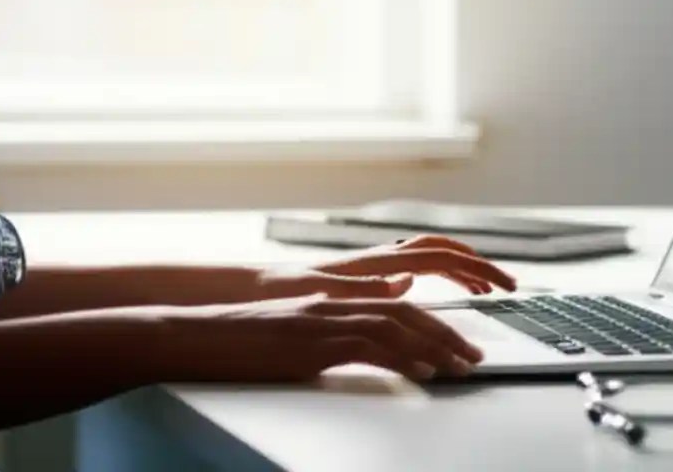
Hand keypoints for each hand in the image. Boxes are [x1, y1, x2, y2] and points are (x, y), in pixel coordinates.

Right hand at [163, 295, 483, 382]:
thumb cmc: (239, 342)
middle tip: (473, 358)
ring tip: (461, 367)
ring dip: (434, 346)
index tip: (457, 346)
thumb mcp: (295, 335)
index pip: (395, 309)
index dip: (432, 325)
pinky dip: (401, 357)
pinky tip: (422, 370)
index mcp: (330, 302)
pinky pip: (368, 345)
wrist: (199, 336)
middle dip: (446, 335)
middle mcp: (332, 304)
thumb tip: (365, 344)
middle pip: (405, 314)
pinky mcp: (312, 341)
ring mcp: (323, 320)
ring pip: (395, 326)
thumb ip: (332, 334)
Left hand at [258, 235, 516, 299]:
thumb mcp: (328, 293)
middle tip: (507, 284)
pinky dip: (443, 275)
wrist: (266, 286)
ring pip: (435, 256)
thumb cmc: (292, 290)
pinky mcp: (373, 272)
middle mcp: (384, 256)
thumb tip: (408, 281)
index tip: (503, 284)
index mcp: (381, 261)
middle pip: (445, 249)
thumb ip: (368, 287)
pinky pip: (420, 267)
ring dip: (463, 269)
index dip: (477, 268)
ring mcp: (380, 262)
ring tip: (485, 289)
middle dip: (479, 264)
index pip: (443, 257)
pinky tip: (446, 290)